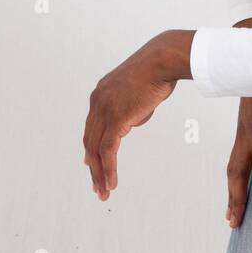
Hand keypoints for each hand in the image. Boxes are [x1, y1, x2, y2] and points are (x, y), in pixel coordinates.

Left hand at [83, 32, 191, 199]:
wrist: (162, 60)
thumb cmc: (157, 72)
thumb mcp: (139, 92)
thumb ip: (130, 108)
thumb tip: (131, 122)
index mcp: (100, 95)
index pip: (91, 128)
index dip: (91, 149)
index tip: (90, 164)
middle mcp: (97, 103)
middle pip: (89, 142)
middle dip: (93, 166)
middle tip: (97, 186)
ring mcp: (104, 110)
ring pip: (95, 150)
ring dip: (99, 173)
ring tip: (104, 191)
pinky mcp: (116, 118)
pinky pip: (108, 150)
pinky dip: (108, 168)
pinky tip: (112, 183)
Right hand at [225, 97, 251, 227]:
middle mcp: (244, 134)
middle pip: (236, 173)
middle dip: (235, 199)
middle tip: (233, 222)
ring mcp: (241, 132)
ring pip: (232, 167)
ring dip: (231, 190)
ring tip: (230, 212)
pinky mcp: (244, 128)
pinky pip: (236, 157)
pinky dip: (235, 176)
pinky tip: (238, 183)